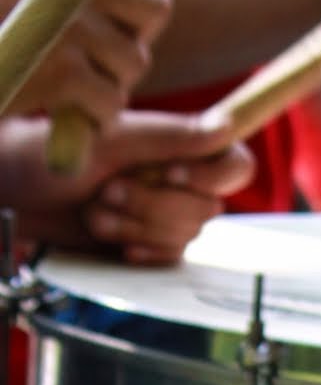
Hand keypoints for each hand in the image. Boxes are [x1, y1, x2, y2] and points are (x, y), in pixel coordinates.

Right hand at [0, 0, 170, 126]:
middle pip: (155, 4)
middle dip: (136, 35)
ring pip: (135, 60)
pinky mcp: (64, 72)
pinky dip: (94, 116)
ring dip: (111, 82)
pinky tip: (66, 113)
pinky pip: (112, 100)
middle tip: (105, 53)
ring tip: (74, 87)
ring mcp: (69, 24)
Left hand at [0, 110, 253, 260]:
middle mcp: (179, 178)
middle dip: (153, 204)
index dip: (211, 177)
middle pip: (208, 207)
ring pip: (187, 234)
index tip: (170, 175)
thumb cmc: (47, 157)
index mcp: (177, 145)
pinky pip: (170, 256)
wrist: (12, 195)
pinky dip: (138, 248)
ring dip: (136, 225)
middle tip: (108, 190)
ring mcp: (165, 211)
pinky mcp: (150, 242)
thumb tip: (225, 128)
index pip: (234, 164)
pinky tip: (111, 237)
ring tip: (96, 211)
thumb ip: (172, 135)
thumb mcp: (111, 141)